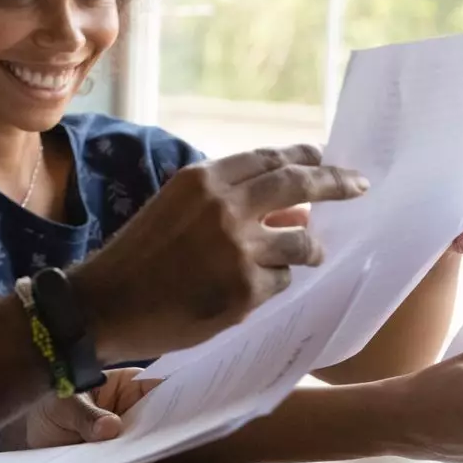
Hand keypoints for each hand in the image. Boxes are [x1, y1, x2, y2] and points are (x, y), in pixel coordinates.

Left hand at [22, 368, 159, 447]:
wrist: (34, 435)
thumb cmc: (51, 405)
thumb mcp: (62, 403)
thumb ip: (85, 414)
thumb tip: (111, 428)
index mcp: (131, 386)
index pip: (162, 389)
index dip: (170, 401)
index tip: (162, 414)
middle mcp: (139, 417)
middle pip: (160, 428)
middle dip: (148, 439)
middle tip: (129, 447)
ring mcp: (132, 445)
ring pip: (144, 457)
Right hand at [70, 144, 369, 361]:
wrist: (104, 306)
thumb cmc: (135, 259)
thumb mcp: (173, 211)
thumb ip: (224, 202)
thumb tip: (290, 211)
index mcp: (202, 179)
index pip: (268, 158)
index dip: (303, 157)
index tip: (323, 157)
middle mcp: (224, 206)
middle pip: (299, 184)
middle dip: (336, 182)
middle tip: (358, 185)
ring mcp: (238, 248)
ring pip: (301, 242)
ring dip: (310, 249)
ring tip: (311, 254)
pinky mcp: (245, 290)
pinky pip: (280, 282)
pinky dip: (272, 284)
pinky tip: (248, 292)